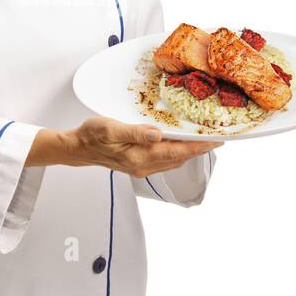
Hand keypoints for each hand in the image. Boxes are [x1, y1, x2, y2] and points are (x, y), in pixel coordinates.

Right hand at [61, 116, 221, 177]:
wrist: (78, 148)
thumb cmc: (91, 135)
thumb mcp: (111, 128)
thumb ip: (135, 132)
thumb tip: (157, 134)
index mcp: (139, 157)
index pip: (177, 152)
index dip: (199, 147)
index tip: (217, 141)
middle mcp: (143, 166)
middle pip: (179, 158)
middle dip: (199, 149)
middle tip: (217, 137)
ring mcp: (142, 167)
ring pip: (174, 161)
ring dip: (190, 151)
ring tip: (204, 140)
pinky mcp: (139, 165)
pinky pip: (165, 160)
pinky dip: (178, 152)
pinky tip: (181, 143)